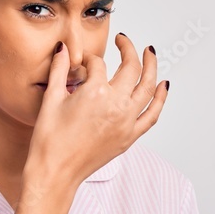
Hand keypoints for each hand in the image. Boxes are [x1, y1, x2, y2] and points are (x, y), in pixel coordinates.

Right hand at [26, 33, 168, 186]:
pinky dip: (161, 99)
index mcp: (96, 92)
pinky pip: (152, 115)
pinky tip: (164, 86)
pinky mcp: (129, 137)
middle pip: (131, 68)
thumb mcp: (51, 99)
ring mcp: (126, 122)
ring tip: (150, 52)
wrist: (55, 173)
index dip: (89, 59)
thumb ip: (59, 69)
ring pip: (148, 87)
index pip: (98, 64)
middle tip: (123, 40)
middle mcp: (116, 105)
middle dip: (128, 49)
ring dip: (152, 66)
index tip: (81, 62)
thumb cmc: (50, 140)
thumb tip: (64, 48)